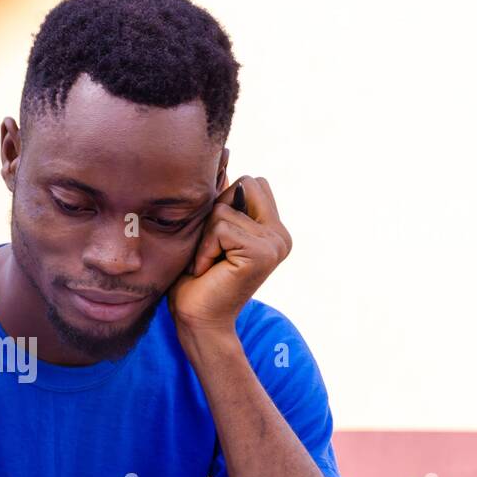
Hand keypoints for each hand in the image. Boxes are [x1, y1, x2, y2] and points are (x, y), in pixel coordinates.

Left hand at [169, 176, 291, 335]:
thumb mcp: (207, 231)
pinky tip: (207, 269)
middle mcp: (280, 235)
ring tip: (208, 263)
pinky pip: (220, 226)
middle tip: (212, 250)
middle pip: (244, 184)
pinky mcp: (262, 252)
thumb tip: (223, 155)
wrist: (197, 321)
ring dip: (206, 236)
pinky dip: (205, 247)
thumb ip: (221, 199)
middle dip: (217, 213)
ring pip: (225, 208)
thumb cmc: (196, 280)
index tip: (216, 241)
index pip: (252, 182)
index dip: (225, 202)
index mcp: (272, 229)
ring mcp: (275, 243)